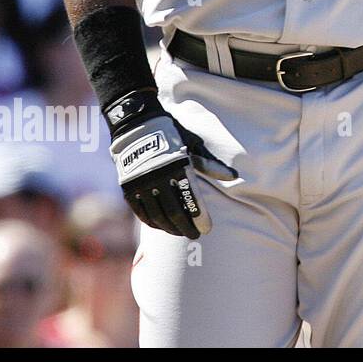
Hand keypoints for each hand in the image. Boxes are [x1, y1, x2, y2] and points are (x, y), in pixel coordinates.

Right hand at [106, 91, 237, 238]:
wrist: (137, 125)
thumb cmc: (172, 134)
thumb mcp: (193, 145)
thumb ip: (210, 164)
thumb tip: (233, 177)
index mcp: (178, 169)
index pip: (191, 200)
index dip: (199, 218)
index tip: (207, 229)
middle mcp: (159, 179)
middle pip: (175, 213)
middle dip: (187, 227)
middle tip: (196, 236)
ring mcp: (142, 185)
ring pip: (158, 216)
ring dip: (170, 228)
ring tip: (181, 233)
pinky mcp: (129, 189)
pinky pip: (141, 212)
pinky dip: (153, 222)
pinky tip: (162, 227)